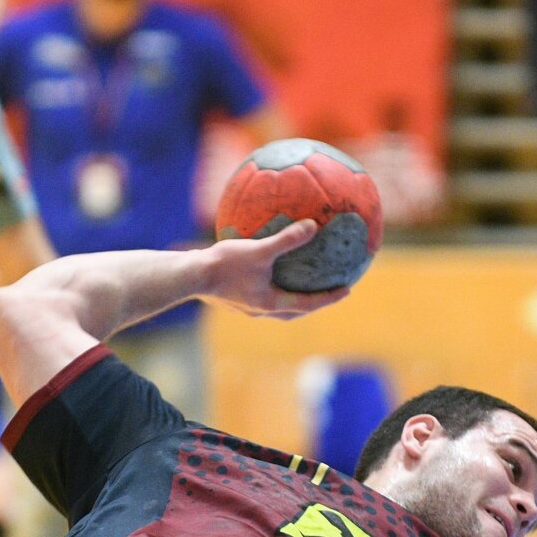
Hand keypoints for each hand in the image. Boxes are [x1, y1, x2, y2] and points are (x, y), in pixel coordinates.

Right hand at [199, 220, 352, 319]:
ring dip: (290, 296)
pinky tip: (267, 266)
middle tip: (328, 291)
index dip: (328, 298)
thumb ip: (287, 239)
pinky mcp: (232, 297)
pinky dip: (271, 283)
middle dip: (312, 302)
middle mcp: (259, 310)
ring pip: (275, 304)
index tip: (347, 290)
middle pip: (293, 310)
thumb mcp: (260, 250)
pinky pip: (259, 291)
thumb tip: (313, 226)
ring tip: (300, 282)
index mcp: (270, 303)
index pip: (307, 304)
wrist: (189, 276)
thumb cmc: (225, 264)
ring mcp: (245, 305)